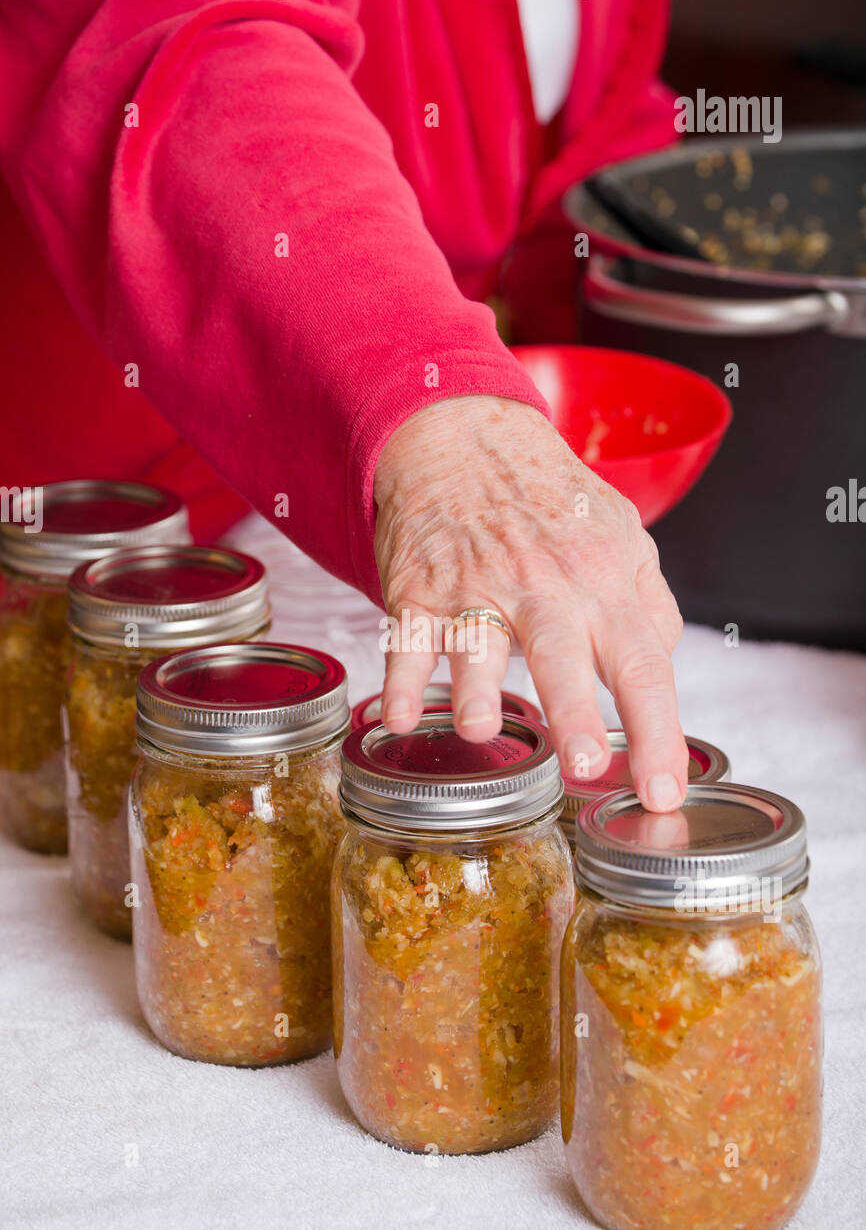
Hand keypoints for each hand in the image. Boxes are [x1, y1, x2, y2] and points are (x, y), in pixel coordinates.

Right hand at [373, 395, 688, 811]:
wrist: (463, 436)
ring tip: (482, 730)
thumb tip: (662, 669)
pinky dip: (400, 680)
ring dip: (476, 689)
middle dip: (576, 712)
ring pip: (476, 646)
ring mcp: (476, 589)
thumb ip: (650, 605)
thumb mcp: (624, 534)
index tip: (663, 793)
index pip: (643, 666)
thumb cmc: (548, 498)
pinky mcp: (419, 591)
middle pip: (564, 656)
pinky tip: (399, 718)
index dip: (658, 733)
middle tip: (585, 766)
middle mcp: (543, 588)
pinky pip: (408, 640)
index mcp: (603, 582)